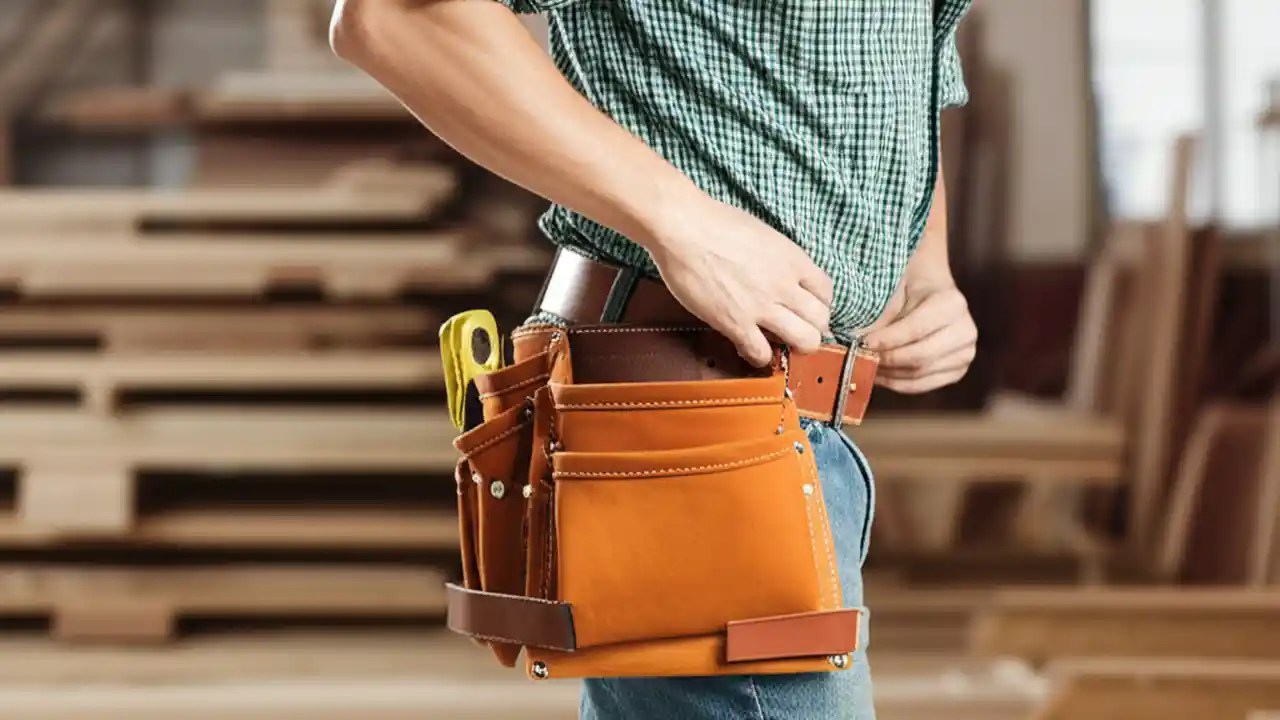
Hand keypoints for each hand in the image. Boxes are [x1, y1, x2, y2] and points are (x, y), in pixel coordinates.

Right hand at [645, 196, 832, 366]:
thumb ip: (777, 258)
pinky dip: (760, 358)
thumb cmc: (715, 222)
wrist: (684, 228)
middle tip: (798, 331)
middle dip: (813, 330)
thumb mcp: (763, 233)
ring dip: (796, 347)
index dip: (819, 304)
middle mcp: (785, 284)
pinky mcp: (736, 323)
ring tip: (780, 344)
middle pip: (820, 320)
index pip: (826, 291)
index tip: (808, 309)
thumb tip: (777, 272)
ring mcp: (762, 306)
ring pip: (804, 340)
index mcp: (793, 259)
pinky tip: (751, 350)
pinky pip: (761, 353)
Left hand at [861, 279, 975, 393]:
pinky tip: (879, 376)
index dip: (887, 339)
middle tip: (861, 357)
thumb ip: (882, 313)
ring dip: (888, 374)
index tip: (862, 342)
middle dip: (886, 359)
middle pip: (919, 356)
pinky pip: (922, 385)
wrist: (932, 295)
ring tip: (865, 367)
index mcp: (952, 304)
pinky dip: (897, 383)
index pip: (916, 329)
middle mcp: (965, 331)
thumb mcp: (896, 290)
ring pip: (919, 374)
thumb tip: (860, 338)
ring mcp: (965, 354)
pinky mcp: (957, 372)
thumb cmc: (910, 289)